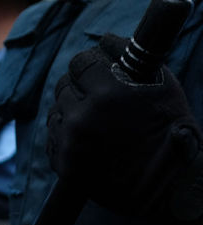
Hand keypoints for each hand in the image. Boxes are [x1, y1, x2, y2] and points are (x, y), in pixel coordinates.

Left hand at [46, 33, 202, 220]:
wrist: (170, 186)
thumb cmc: (172, 130)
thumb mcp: (162, 85)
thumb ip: (129, 56)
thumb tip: (105, 39)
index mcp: (107, 94)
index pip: (80, 62)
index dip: (90, 65)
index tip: (98, 71)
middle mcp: (83, 118)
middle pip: (63, 86)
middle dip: (80, 88)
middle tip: (98, 98)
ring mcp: (71, 144)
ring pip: (56, 112)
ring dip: (71, 112)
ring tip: (96, 122)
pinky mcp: (64, 165)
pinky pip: (53, 138)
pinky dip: (65, 136)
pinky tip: (88, 140)